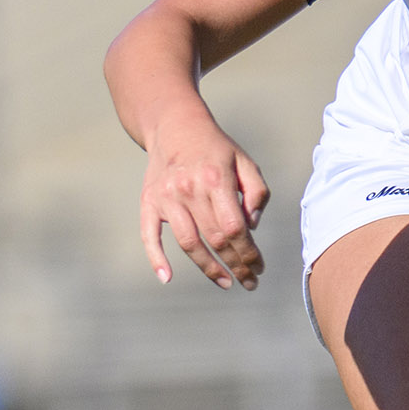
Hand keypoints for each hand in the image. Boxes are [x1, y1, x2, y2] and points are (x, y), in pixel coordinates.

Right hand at [138, 111, 269, 289]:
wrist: (174, 127)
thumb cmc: (216, 148)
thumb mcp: (245, 162)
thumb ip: (257, 192)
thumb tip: (251, 226)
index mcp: (216, 180)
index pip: (235, 228)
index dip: (249, 253)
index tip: (259, 267)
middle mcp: (189, 190)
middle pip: (214, 239)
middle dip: (235, 265)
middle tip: (249, 281)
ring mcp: (166, 198)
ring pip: (188, 243)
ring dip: (208, 268)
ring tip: (226, 282)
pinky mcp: (149, 202)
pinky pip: (150, 235)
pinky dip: (156, 258)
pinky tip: (167, 278)